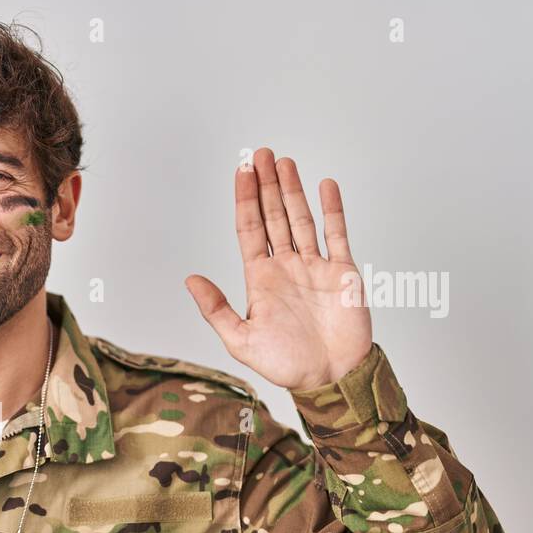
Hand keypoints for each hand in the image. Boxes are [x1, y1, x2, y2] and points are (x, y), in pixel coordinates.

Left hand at [185, 147, 372, 391]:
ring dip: (293, 190)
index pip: (250, 231)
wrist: (330, 379)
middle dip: (266, 186)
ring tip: (284, 162)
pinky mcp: (342, 272)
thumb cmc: (286, 365)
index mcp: (260, 280)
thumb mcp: (241, 340)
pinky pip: (337, 234)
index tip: (241, 173)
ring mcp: (315, 267)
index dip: (245, 201)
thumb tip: (190, 280)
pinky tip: (324, 185)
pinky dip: (333, 210)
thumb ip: (216, 309)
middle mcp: (286, 267)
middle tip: (260, 154)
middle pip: (274, 217)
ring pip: (301, 219)